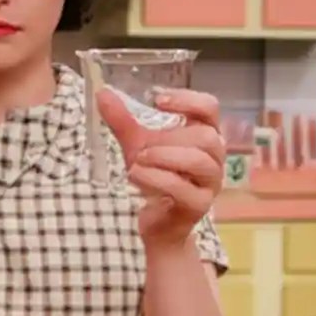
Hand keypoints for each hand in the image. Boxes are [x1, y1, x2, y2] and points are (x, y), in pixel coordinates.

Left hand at [97, 86, 225, 250]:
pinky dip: (158, 179)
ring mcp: (210, 183)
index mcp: (203, 135)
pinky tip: (138, 176)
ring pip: (199, 161)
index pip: (209, 108)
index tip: (157, 99)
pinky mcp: (199, 205)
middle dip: (170, 138)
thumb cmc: (153, 178)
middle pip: (206, 136)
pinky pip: (184, 189)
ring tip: (137, 160)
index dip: (188, 100)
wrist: (154, 222)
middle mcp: (213, 157)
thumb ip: (123, 121)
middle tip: (141, 146)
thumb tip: (102, 93)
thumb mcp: (136, 146)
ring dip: (164, 157)